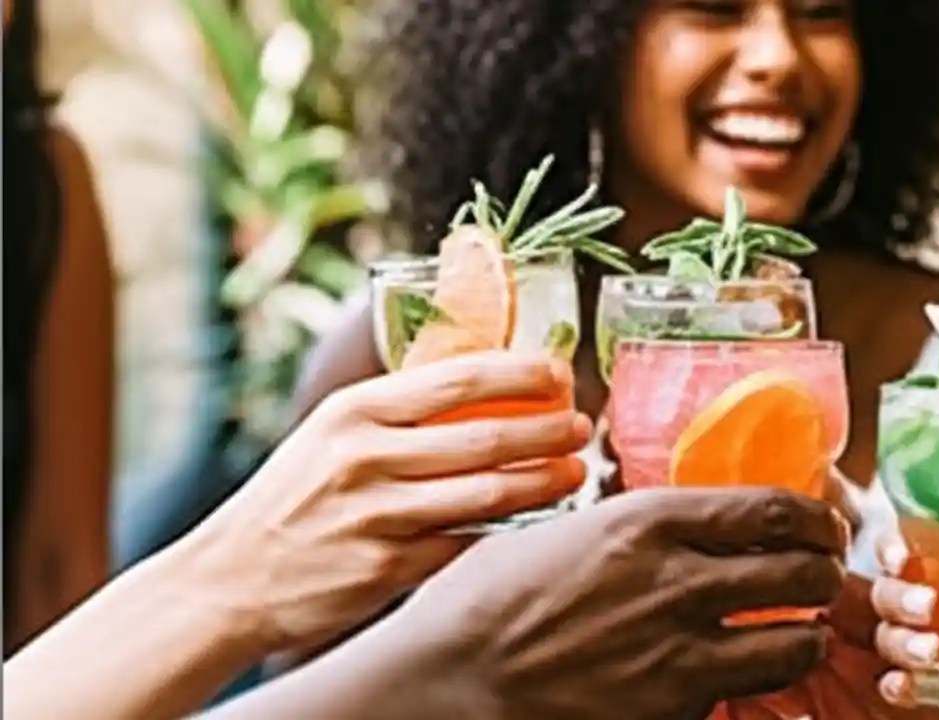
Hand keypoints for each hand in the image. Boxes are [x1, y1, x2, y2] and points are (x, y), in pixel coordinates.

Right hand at [168, 351, 591, 652]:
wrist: (230, 578)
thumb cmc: (293, 498)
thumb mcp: (332, 433)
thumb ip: (398, 411)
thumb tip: (484, 384)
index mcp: (355, 411)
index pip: (458, 377)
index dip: (521, 373)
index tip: (560, 371)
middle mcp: (366, 458)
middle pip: (485, 435)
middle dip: (549, 428)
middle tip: (583, 425)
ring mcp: (378, 516)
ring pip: (488, 493)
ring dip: (544, 481)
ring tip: (575, 471)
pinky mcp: (387, 568)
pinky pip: (465, 541)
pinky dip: (505, 528)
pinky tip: (532, 519)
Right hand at [226, 488, 849, 719]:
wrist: (447, 682)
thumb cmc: (485, 601)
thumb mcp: (563, 533)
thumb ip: (633, 529)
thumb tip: (682, 526)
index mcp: (647, 522)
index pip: (772, 508)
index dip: (813, 517)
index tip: (820, 524)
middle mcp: (677, 583)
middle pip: (802, 573)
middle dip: (825, 574)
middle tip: (821, 575)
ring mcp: (679, 655)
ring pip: (795, 644)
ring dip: (803, 635)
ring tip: (794, 631)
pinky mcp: (673, 712)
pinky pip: (744, 697)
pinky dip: (754, 686)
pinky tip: (734, 675)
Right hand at [872, 511, 938, 717]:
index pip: (908, 536)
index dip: (891, 543)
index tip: (902, 553)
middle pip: (889, 587)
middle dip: (897, 597)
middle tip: (929, 606)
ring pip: (890, 633)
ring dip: (899, 640)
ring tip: (931, 651)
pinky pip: (906, 684)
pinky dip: (897, 684)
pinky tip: (905, 685)